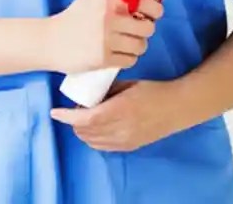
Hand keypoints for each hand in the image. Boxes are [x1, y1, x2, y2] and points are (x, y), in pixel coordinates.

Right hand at [46, 0, 163, 73]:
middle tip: (134, 27)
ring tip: (124, 41)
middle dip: (144, 28)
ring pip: (142, 45)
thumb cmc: (73, 17)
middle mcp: (109, 19)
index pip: (149, 3)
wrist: (49, 41)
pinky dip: (126, 58)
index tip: (148, 11)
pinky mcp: (104, 59)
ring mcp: (107, 40)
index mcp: (109, 0)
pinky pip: (131, 60)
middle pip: (148, 27)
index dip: (154, 8)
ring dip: (136, 45)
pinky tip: (116, 52)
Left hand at [51, 80, 182, 151]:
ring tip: (85, 117)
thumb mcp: (126, 84)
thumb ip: (104, 91)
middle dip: (73, 122)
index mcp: (120, 110)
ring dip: (82, 130)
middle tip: (76, 108)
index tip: (55, 112)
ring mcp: (126, 140)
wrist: (177, 107)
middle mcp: (122, 129)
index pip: (86, 119)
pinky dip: (93, 138)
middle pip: (85, 132)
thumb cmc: (152, 91)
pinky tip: (94, 128)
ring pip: (92, 141)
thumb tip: (85, 93)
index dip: (67, 117)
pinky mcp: (130, 146)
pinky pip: (103, 146)